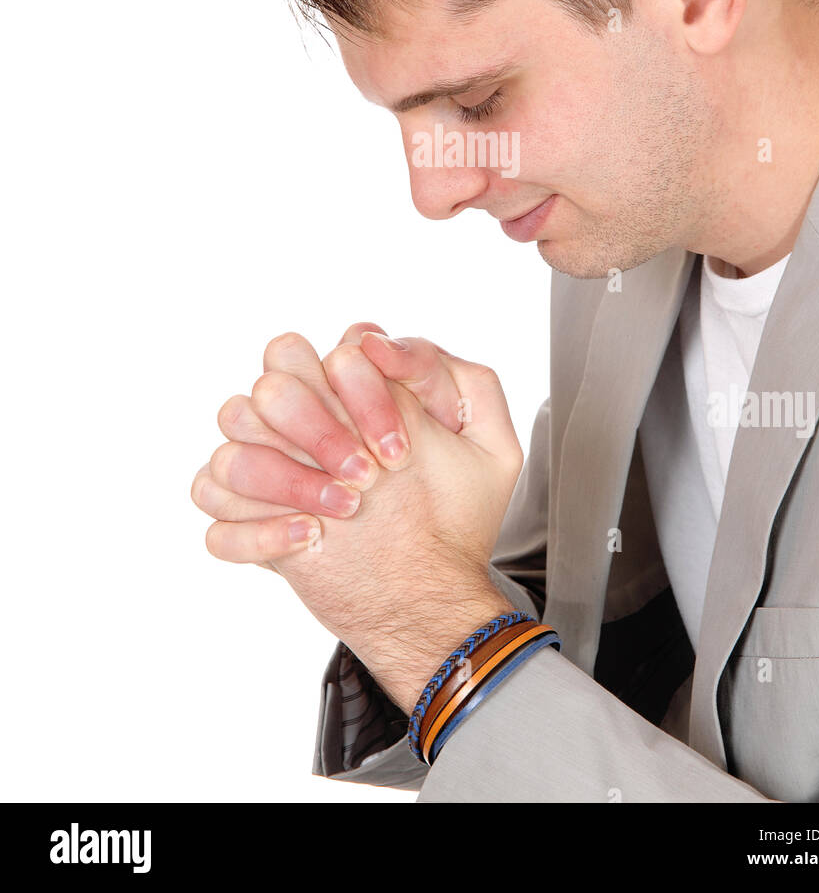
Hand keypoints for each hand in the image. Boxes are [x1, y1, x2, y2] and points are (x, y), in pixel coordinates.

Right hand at [193, 329, 523, 710]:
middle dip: (317, 428)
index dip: (362, 394)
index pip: (325, 354)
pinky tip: (308, 540)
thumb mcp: (487, 441)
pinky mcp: (249, 528)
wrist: (434, 593)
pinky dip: (255, 530)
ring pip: (229, 452)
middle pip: (267, 389)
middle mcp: (301, 427)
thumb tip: (377, 343)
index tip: (400, 449)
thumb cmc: (457, 516)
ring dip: (286, 480)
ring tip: (345, 510)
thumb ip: (444, 374)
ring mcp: (269, 477)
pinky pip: (214, 516)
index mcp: (348, 394)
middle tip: (366, 475)